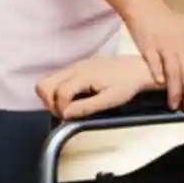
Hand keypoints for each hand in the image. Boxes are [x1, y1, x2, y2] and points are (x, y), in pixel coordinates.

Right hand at [36, 55, 151, 119]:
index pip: (58, 92)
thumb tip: (66, 114)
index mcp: (84, 75)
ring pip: (48, 81)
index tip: (69, 117)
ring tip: (68, 107)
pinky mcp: (78, 66)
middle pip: (44, 84)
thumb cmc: (128, 83)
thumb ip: (87, 107)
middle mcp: (76, 67)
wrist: (140, 69)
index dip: (60, 108)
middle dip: (49, 103)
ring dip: (52, 97)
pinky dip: (58, 90)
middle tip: (64, 113)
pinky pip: (58, 78)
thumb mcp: (111, 99)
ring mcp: (76, 65)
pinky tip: (74, 98)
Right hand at [124, 0, 183, 114]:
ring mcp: (166, 47)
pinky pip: (154, 62)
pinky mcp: (149, 46)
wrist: (146, 8)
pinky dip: (157, 73)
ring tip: (174, 106)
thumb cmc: (166, 24)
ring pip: (174, 73)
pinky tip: (159, 84)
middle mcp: (183, 47)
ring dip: (175, 92)